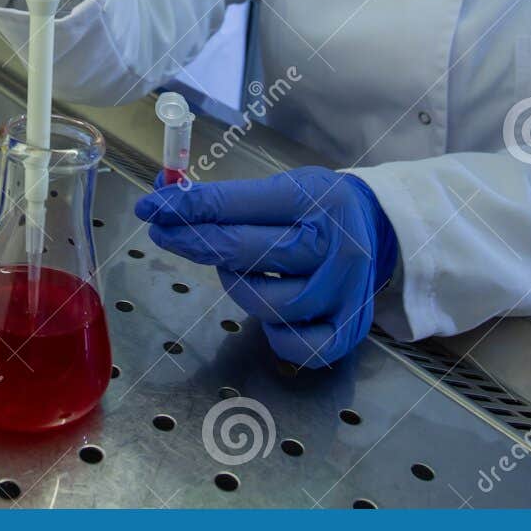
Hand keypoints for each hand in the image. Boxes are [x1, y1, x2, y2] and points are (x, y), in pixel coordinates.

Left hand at [135, 168, 398, 367]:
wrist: (379, 231)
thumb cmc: (316, 209)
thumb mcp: (283, 187)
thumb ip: (230, 199)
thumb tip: (165, 199)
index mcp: (315, 200)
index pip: (237, 205)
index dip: (188, 209)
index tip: (151, 208)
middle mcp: (334, 245)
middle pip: (243, 252)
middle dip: (194, 242)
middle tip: (165, 232)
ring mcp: (344, 291)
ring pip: (262, 302)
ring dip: (239, 286)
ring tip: (245, 270)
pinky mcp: (348, 330)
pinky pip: (290, 343)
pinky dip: (273, 332)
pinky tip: (273, 310)